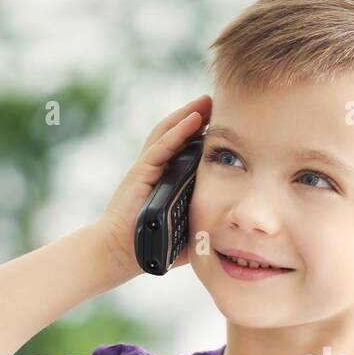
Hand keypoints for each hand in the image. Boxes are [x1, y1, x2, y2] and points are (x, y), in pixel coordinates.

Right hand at [98, 94, 210, 273]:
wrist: (121, 253)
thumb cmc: (153, 247)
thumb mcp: (188, 234)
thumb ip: (206, 226)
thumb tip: (232, 233)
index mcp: (167, 180)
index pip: (187, 150)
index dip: (202, 135)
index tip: (225, 125)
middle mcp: (157, 169)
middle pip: (177, 135)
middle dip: (196, 117)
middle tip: (218, 102)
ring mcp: (148, 168)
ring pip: (168, 133)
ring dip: (187, 114)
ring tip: (207, 101)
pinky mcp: (141, 171)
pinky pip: (162, 146)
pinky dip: (177, 131)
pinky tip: (194, 118)